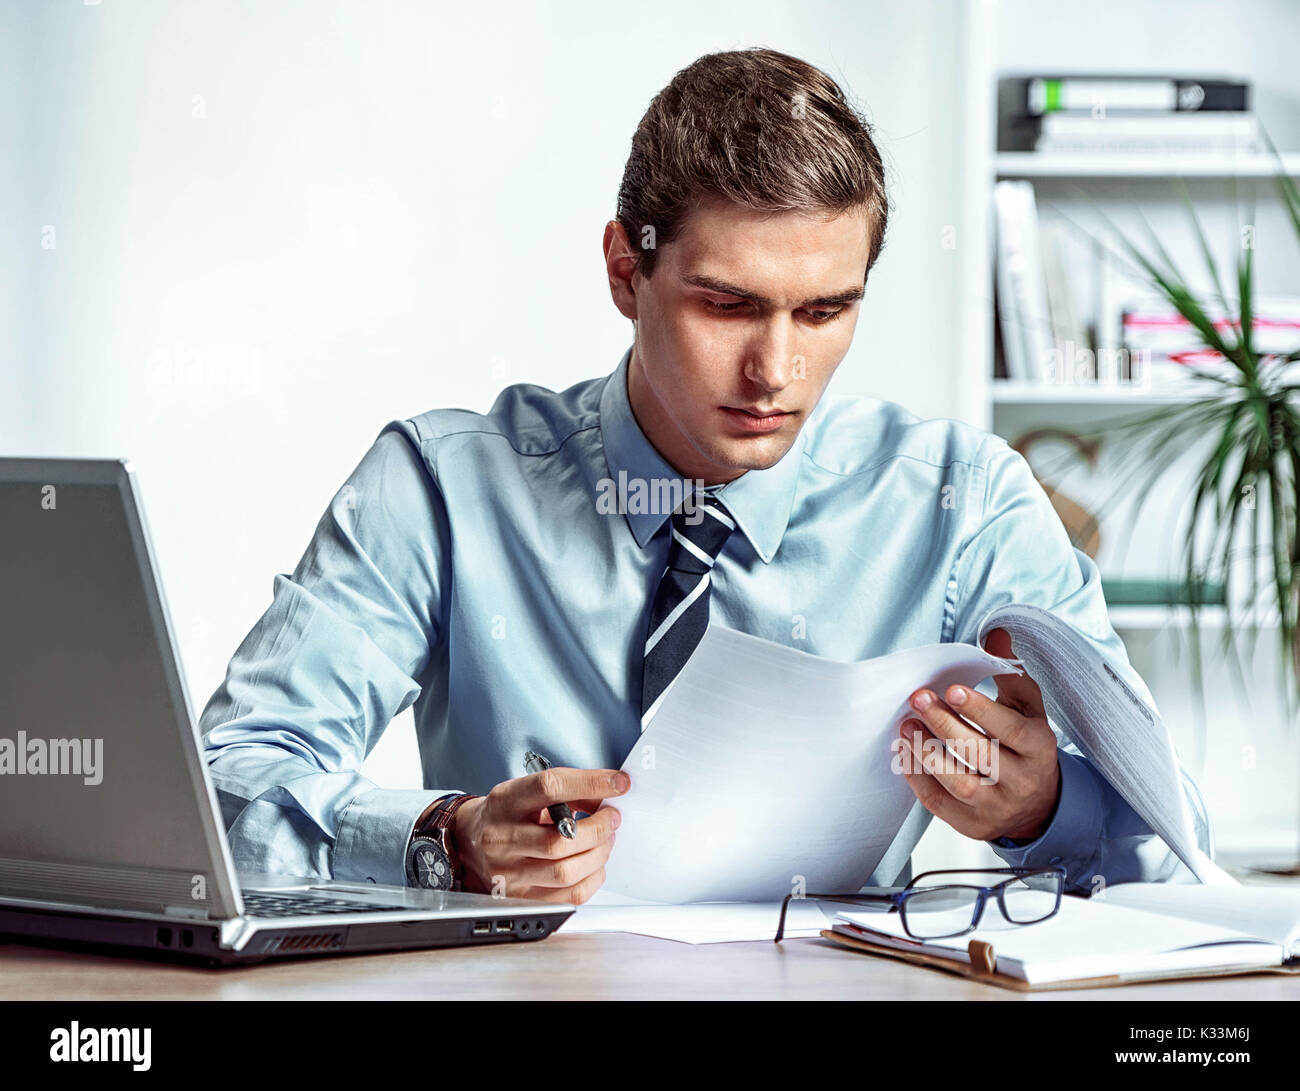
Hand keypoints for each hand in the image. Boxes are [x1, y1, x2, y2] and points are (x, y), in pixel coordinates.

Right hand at [452, 767, 628, 903]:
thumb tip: (608, 795)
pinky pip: (569, 897)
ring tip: (604, 840)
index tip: (618, 782)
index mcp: (505, 802)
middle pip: (561, 838)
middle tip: (612, 817)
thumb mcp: (525, 791)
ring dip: (598, 854)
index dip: (590, 783)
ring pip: (566, 871)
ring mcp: (509, 873)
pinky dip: (592, 879)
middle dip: (599, 827)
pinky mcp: (520, 899)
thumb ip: (565, 792)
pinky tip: (593, 864)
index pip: (550, 787)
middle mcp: (502, 838)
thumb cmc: (504, 814)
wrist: (468, 842)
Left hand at [896, 628, 1060, 842]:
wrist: (1039, 804)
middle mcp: (1021, 781)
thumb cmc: (1025, 746)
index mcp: (1038, 748)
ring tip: (907, 726)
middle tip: (918, 699)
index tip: (952, 690)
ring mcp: (996, 807)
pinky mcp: (973, 825)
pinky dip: (918, 778)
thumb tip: (994, 632)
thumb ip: (1009, 671)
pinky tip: (905, 752)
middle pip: (979, 754)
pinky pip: (940, 804)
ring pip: (958, 783)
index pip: (1010, 730)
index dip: (980, 710)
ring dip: (926, 753)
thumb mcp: (1028, 707)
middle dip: (944, 725)